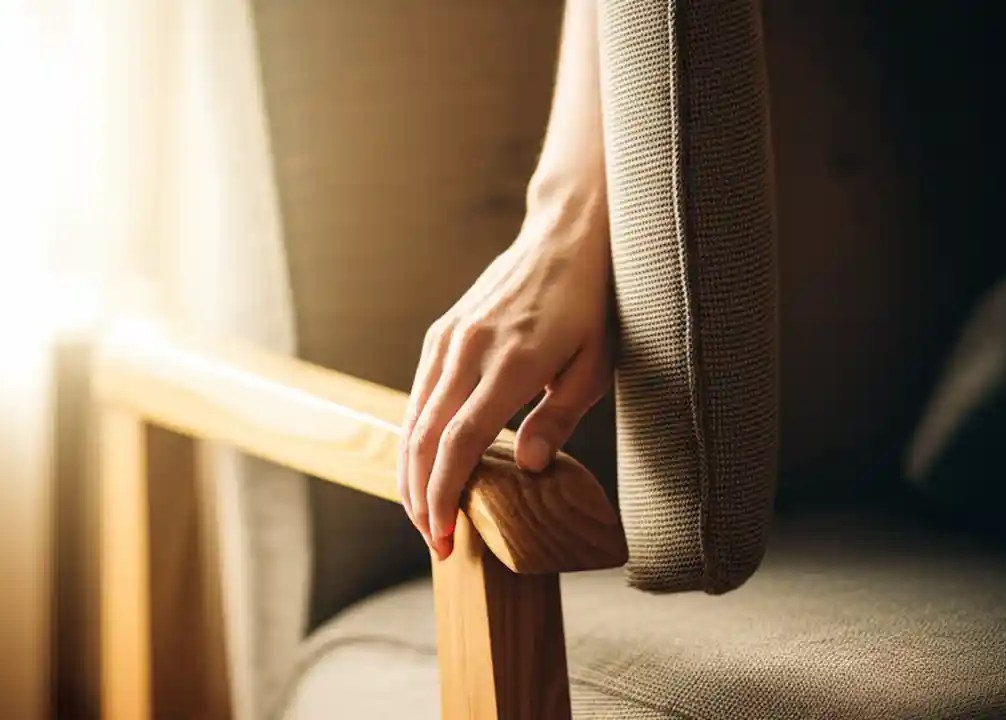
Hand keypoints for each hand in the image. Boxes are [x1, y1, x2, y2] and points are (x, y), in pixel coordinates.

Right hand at [397, 194, 613, 559]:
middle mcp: (469, 350)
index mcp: (511, 362)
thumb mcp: (594, 365)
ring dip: (412, 473)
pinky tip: (424, 467)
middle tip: (432, 542)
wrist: (564, 237)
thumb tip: (525, 467)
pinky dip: (415, 439)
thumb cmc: (590, 305)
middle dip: (421, 497)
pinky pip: (418, 396)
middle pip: (426, 438)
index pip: (461, 441)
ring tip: (424, 515)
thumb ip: (559, 417)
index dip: (446, 494)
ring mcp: (449, 340)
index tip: (446, 536)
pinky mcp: (441, 334)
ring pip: (413, 419)